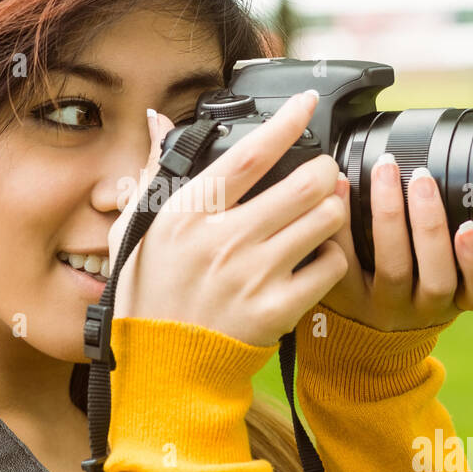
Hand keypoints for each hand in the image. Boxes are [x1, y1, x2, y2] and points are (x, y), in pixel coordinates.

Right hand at [109, 91, 348, 347]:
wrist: (165, 369)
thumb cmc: (151, 296)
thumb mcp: (140, 230)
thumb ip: (155, 172)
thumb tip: (158, 120)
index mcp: (187, 214)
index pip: (248, 155)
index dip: (284, 123)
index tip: (305, 102)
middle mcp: (222, 240)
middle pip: (304, 183)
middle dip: (324, 171)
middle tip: (323, 174)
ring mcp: (252, 276)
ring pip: (326, 220)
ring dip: (333, 210)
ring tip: (322, 214)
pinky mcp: (277, 309)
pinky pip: (330, 267)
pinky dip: (332, 257)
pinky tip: (317, 258)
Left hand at [318, 155, 472, 332]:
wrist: (360, 333)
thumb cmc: (407, 289)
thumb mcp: (439, 278)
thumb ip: (449, 246)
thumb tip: (443, 180)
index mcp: (453, 301)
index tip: (470, 227)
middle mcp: (420, 309)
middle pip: (435, 278)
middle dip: (431, 225)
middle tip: (423, 179)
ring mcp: (382, 307)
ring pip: (393, 269)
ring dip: (391, 217)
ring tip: (386, 174)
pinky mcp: (346, 300)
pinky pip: (346, 261)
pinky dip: (344, 223)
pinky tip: (342, 189)